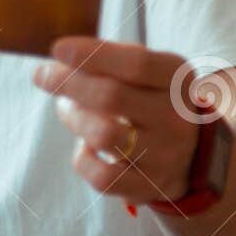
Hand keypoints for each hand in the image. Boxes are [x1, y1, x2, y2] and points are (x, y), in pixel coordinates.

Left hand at [31, 37, 203, 206]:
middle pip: (112, 97)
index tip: (57, 49)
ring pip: (104, 136)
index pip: (137, 65)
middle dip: (68, 83)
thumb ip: (111, 60)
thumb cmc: (154, 99)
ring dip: (73, 118)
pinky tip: (86, 147)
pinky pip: (103, 177)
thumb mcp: (150, 72)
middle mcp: (175, 118)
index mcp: (176, 80)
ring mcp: (164, 156)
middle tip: (42, 75)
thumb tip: (60, 57)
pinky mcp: (148, 187)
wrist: (194, 154)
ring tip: (67, 109)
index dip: (93, 55)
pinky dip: (83, 160)